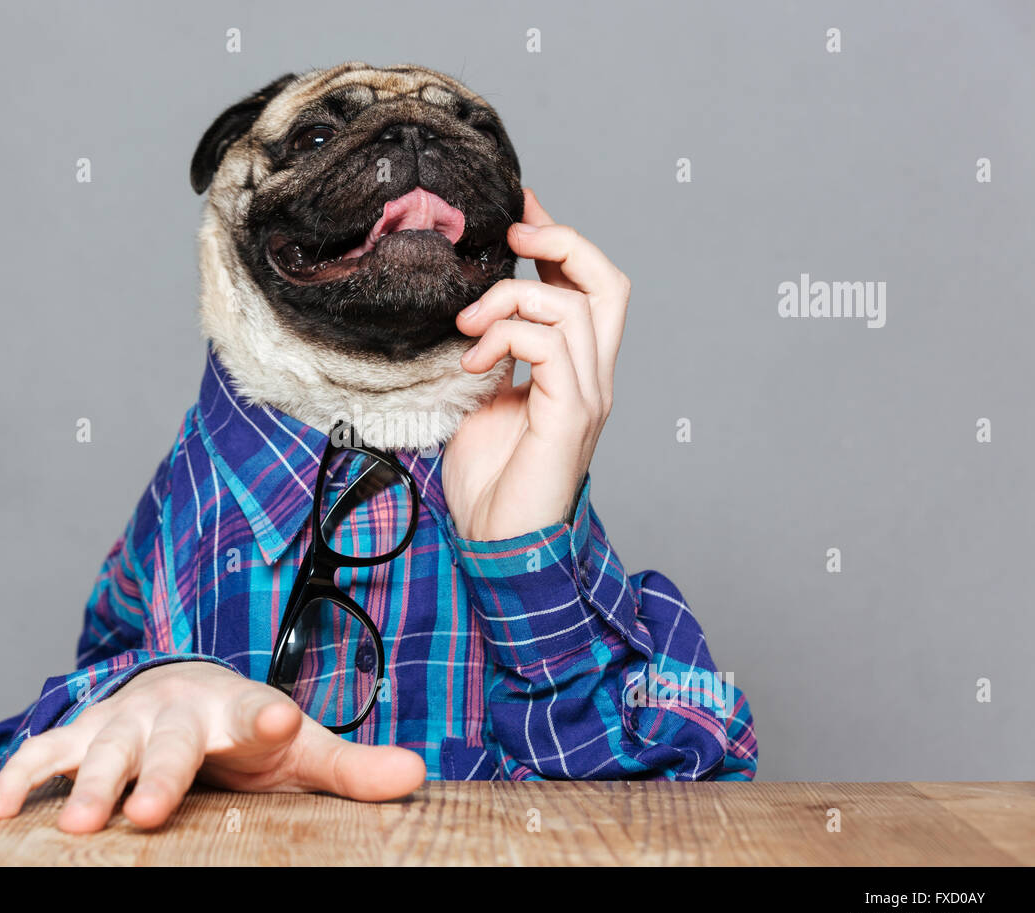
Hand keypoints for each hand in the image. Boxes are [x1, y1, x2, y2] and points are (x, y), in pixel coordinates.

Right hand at [0, 661, 425, 832]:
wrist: (192, 689)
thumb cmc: (251, 733)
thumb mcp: (302, 750)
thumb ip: (352, 768)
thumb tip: (416, 775)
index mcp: (240, 711)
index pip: (258, 712)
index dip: (266, 717)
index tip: (277, 719)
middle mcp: (180, 710)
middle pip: (169, 743)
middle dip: (157, 775)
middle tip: (145, 814)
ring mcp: (129, 719)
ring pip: (104, 746)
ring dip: (87, 782)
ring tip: (69, 826)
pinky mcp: (87, 731)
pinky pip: (48, 751)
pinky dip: (22, 777)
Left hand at [443, 188, 630, 540]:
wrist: (498, 543)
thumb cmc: (489, 481)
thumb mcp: (479, 400)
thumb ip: (489, 355)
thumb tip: (467, 312)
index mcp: (574, 371)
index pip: (585, 287)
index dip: (558, 237)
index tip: (516, 205)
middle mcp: (593, 377)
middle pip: (610, 282)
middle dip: (562, 240)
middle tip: (510, 236)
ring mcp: (588, 396)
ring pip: (573, 306)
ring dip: (511, 298)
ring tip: (468, 328)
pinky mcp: (572, 416)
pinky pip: (551, 346)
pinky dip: (507, 338)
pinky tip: (473, 363)